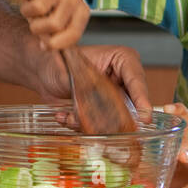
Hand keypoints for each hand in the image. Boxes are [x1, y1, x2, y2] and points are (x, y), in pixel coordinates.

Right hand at [11, 0, 89, 50]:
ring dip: (26, 11)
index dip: (55, 43)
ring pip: (38, 8)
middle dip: (37, 28)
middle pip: (55, 24)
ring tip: (27, 8)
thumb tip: (45, 47)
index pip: (73, 33)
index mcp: (81, 10)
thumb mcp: (53, 20)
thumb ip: (53, 35)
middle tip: (32, 22)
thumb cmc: (46, 2)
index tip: (44, 44)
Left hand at [33, 44, 152, 124]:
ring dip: (93, 124)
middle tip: (106, 128)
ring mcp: (114, 96)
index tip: (145, 116)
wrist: (42, 70)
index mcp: (121, 59)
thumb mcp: (66, 69)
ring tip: (71, 116)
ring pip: (116, 119)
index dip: (142, 99)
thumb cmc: (55, 59)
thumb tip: (85, 96)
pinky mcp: (103, 110)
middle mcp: (122, 79)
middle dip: (116, 120)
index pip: (136, 79)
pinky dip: (82, 125)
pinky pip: (101, 125)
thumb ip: (78, 84)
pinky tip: (64, 116)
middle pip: (132, 104)